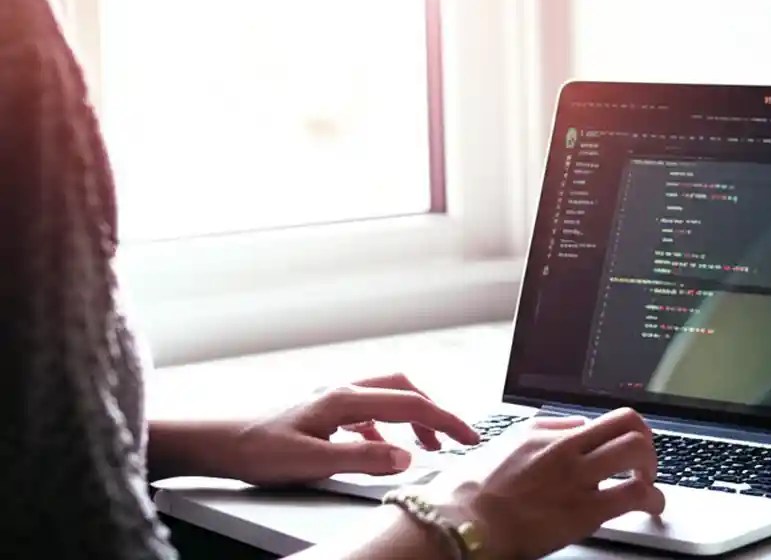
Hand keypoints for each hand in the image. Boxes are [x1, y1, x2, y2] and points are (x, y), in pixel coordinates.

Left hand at [229, 373, 480, 485]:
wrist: (219, 443)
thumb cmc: (257, 450)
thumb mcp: (312, 462)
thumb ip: (362, 459)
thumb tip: (408, 457)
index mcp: (345, 399)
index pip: (411, 405)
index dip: (447, 421)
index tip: (470, 437)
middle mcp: (343, 392)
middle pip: (405, 389)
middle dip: (435, 411)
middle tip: (455, 437)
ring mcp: (332, 400)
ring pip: (388, 398)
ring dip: (413, 418)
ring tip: (427, 446)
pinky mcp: (323, 412)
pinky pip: (369, 412)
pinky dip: (388, 428)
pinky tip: (383, 449)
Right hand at [424, 408, 665, 559]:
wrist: (462, 522)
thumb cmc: (472, 491)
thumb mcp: (505, 444)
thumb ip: (543, 432)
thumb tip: (572, 426)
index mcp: (547, 433)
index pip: (600, 420)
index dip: (620, 435)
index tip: (623, 448)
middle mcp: (566, 447)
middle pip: (628, 423)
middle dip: (645, 441)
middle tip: (643, 461)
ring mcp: (577, 476)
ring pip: (636, 450)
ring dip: (652, 466)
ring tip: (648, 483)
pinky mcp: (584, 509)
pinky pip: (633, 494)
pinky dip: (652, 498)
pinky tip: (652, 506)